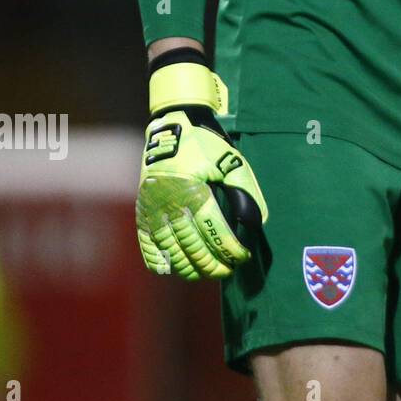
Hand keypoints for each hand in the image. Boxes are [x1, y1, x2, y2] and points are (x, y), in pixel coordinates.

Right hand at [135, 50, 267, 278]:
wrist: (172, 126)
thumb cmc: (206, 145)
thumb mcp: (230, 161)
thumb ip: (246, 190)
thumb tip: (258, 221)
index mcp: (195, 192)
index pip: (214, 231)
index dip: (229, 249)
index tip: (242, 257)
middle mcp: (171, 204)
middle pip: (193, 246)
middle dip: (212, 263)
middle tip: (227, 271)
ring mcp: (153, 210)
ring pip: (170, 250)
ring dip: (189, 267)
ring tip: (206, 274)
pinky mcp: (142, 211)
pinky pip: (147, 244)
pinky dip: (159, 260)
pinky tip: (173, 269)